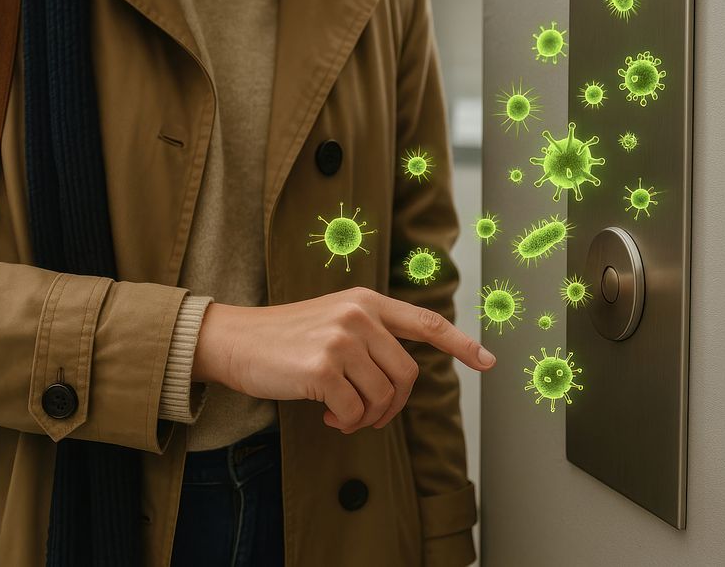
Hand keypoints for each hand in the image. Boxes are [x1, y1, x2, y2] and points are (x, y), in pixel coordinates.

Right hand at [192, 287, 495, 432]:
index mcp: (366, 302)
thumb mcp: (334, 320)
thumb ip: (371, 335)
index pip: (426, 322)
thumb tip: (403, 377)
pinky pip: (356, 411)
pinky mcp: (323, 367)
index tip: (488, 362)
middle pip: (408, 375)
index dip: (461, 344)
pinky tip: (327, 415)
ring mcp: (342, 339)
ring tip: (341, 413)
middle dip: (393, 405)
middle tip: (368, 415)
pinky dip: (346, 423)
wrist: (235, 340)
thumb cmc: (286, 338)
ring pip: (383, 397)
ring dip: (366, 417)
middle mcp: (359, 315)